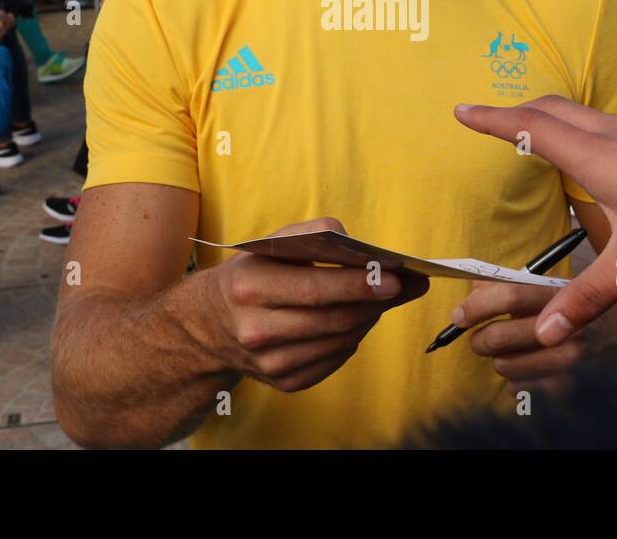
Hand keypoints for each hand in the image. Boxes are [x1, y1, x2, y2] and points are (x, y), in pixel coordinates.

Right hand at [199, 217, 428, 392]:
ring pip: (340, 341)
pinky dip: (353, 337)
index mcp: (249, 286)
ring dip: (369, 317)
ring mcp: (269, 363)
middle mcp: (255, 329)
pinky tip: (356, 319)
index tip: (396, 277)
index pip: (314, 288)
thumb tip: (362, 248)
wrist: (209, 324)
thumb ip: (315, 234)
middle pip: (333, 319)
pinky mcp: (284, 383)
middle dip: (376, 302)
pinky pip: (336, 359)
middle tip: (407, 285)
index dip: (358, 284)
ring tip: (384, 298)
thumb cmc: (252, 273)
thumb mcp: (271, 244)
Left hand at [452, 281, 588, 397]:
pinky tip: (526, 368)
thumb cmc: (588, 304)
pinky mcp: (571, 387)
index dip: (476, 307)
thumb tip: (474, 294)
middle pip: (499, 337)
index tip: (459, 316)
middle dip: (479, 339)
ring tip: (508, 352)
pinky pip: (521, 390)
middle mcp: (570, 329)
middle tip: (479, 337)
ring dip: (498, 360)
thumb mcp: (558, 281)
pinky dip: (515, 381)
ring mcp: (572, 362)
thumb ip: (515, 283)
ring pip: (505, 367)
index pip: (508, 297)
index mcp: (562, 294)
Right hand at [454, 96, 616, 344]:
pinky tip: (599, 156)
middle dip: (513, 111)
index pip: (528, 128)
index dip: (490, 120)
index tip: (459, 111)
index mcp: (596, 156)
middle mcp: (613, 134)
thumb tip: (548, 331)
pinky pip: (609, 123)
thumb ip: (591, 297)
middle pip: (550, 108)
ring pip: (581, 111)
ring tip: (532, 132)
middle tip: (487, 117)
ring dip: (548, 115)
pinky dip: (582, 127)